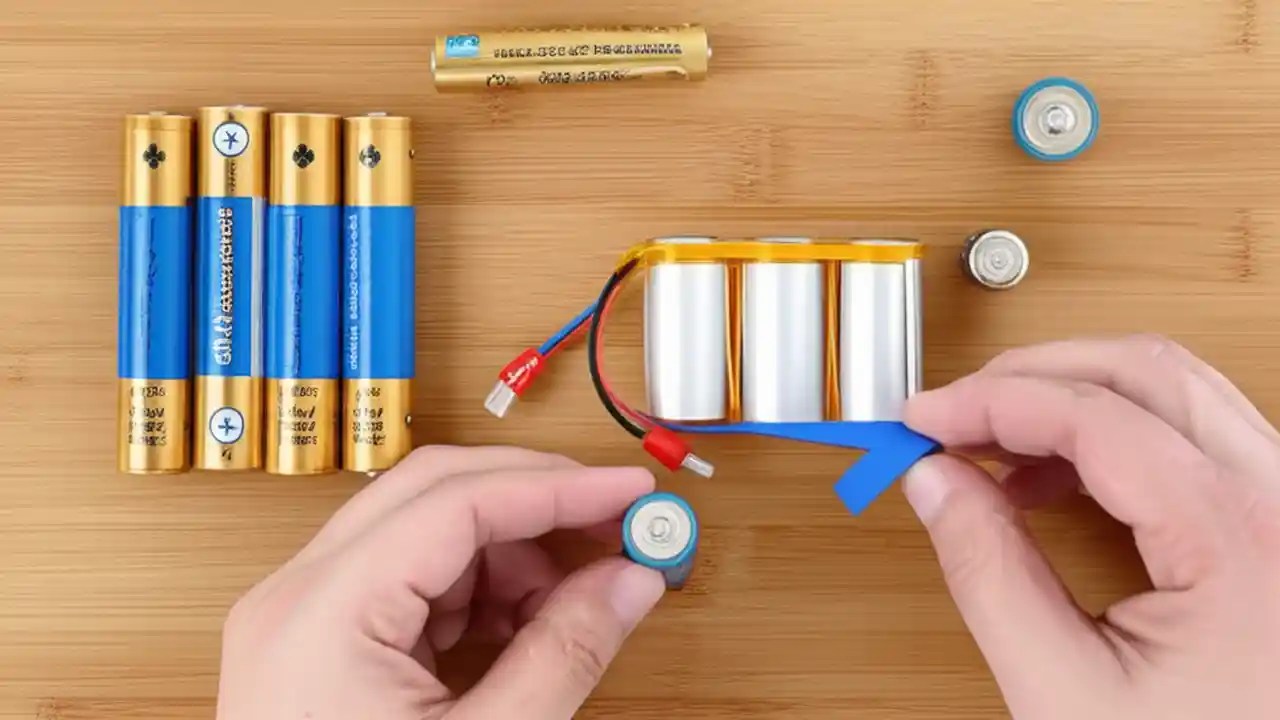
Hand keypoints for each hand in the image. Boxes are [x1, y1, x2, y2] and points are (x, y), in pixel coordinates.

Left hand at [215, 446, 665, 719]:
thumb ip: (565, 653)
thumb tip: (630, 578)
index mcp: (322, 613)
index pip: (455, 502)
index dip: (555, 487)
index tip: (629, 492)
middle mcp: (297, 596)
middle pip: (435, 494)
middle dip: (536, 502)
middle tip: (618, 523)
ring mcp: (303, 618)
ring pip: (426, 533)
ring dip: (512, 552)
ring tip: (578, 599)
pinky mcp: (320, 644)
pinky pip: (412, 582)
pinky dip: (479, 593)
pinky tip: (528, 628)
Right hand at [901, 335, 1279, 718]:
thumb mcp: (1067, 694)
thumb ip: (989, 576)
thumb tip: (935, 480)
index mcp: (1240, 540)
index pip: (1096, 416)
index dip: (993, 402)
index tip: (923, 419)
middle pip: (1144, 370)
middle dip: (1032, 377)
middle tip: (953, 414)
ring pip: (1173, 390)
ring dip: (1070, 400)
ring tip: (990, 448)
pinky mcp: (1276, 524)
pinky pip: (1193, 434)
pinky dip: (1112, 434)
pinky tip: (1050, 478)